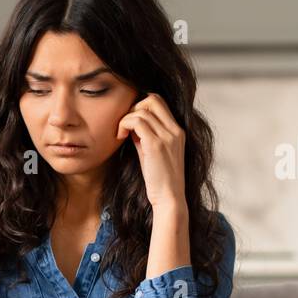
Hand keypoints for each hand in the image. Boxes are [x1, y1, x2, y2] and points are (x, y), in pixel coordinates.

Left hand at [116, 93, 186, 213]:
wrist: (169, 198)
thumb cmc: (159, 179)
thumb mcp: (153, 152)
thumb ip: (146, 136)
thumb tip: (132, 123)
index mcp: (177, 130)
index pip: (159, 101)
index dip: (141, 106)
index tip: (131, 123)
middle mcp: (175, 130)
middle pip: (152, 99)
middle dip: (133, 107)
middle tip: (125, 126)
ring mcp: (167, 136)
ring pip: (142, 109)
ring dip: (126, 119)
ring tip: (120, 134)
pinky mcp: (156, 144)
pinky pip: (137, 121)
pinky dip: (124, 125)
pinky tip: (120, 137)